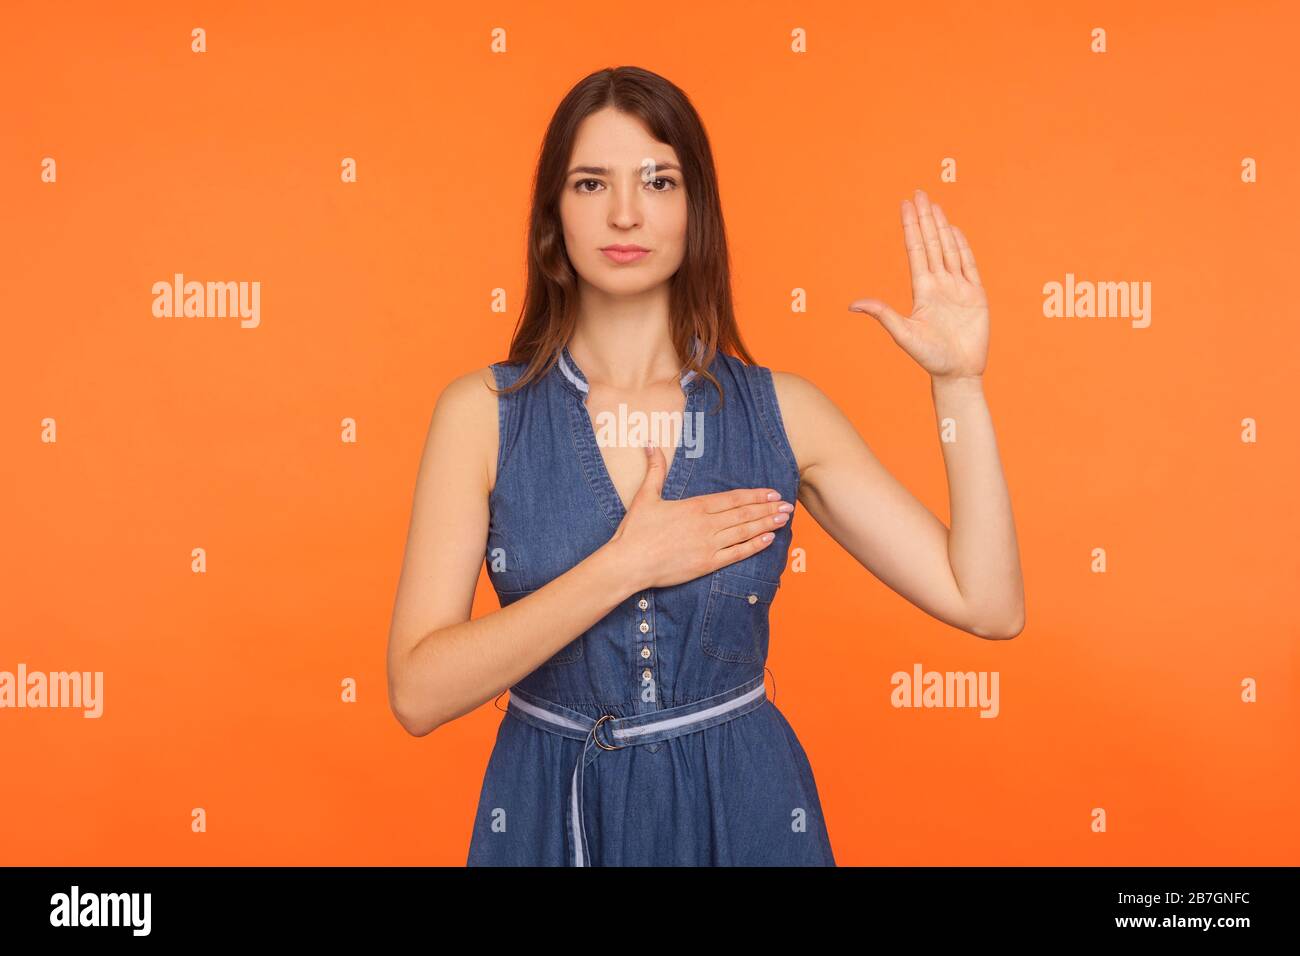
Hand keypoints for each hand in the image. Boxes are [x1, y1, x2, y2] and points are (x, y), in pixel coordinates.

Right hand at [604, 442, 792, 591]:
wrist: (629, 562)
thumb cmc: (636, 530)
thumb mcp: (646, 495)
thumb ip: (655, 469)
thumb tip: (650, 443)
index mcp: (695, 506)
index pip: (733, 498)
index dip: (755, 495)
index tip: (772, 492)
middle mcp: (706, 524)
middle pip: (744, 513)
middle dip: (768, 508)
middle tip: (788, 505)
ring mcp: (709, 544)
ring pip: (744, 532)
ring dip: (767, 524)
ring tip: (784, 518)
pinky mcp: (707, 564)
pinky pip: (736, 554)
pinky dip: (754, 546)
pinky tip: (768, 540)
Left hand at [849, 188, 988, 382]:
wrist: (957, 373)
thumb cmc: (929, 358)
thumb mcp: (903, 334)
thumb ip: (882, 314)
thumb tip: (852, 305)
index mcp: (922, 290)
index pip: (916, 250)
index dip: (911, 227)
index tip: (906, 205)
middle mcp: (939, 285)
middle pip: (932, 244)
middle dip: (925, 219)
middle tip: (919, 193)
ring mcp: (958, 289)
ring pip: (949, 250)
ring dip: (942, 228)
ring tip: (935, 206)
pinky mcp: (976, 296)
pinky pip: (969, 266)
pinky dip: (963, 247)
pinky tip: (955, 231)